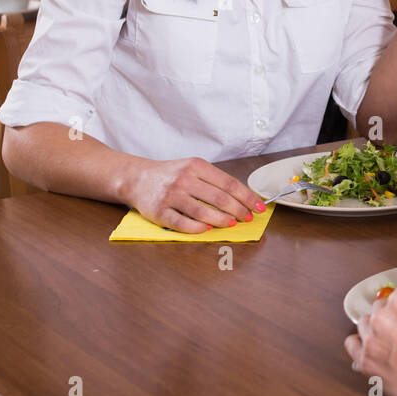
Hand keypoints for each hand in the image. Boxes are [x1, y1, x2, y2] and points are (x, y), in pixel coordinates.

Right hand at [124, 156, 266, 232]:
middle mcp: (184, 179)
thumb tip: (243, 198)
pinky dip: (198, 228)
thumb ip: (214, 180)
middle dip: (238, 210)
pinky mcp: (159, 212)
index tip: (259, 207)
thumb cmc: (171, 175)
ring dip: (221, 220)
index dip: (247, 196)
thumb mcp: (193, 169)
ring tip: (232, 224)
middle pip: (219, 198)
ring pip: (202, 211)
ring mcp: (171, 195)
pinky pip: (182, 223)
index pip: (228, 183)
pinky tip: (208, 229)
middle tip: (247, 218)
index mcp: (196, 166)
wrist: (137, 178)